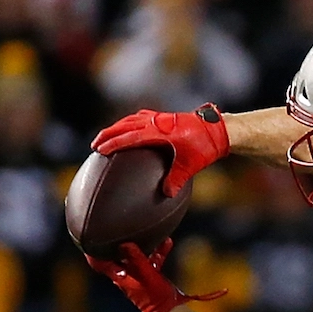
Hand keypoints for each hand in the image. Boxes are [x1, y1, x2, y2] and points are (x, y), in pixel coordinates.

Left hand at [86, 241, 220, 311]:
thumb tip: (126, 244)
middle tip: (118, 228)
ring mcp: (139, 276)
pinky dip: (158, 252)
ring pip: (137, 256)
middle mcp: (126, 275)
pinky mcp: (151, 277)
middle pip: (116, 255)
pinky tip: (167, 243)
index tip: (87, 236)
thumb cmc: (155, 298)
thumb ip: (137, 259)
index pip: (98, 263)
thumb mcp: (146, 275)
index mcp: (119, 276)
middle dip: (119, 242)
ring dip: (143, 245)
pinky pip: (152, 260)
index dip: (91, 251)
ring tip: (149, 233)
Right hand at [92, 104, 230, 196]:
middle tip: (94, 145)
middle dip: (108, 134)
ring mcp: (159, 118)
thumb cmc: (205, 147)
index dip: (113, 143)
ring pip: (130, 120)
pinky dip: (129, 123)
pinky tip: (127, 130)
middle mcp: (156, 122)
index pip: (130, 137)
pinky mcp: (163, 118)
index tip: (99, 150)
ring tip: (105, 137)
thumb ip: (177, 179)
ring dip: (116, 128)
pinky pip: (140, 118)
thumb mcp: (191, 165)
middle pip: (124, 126)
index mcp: (159, 132)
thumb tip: (166, 194)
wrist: (218, 129)